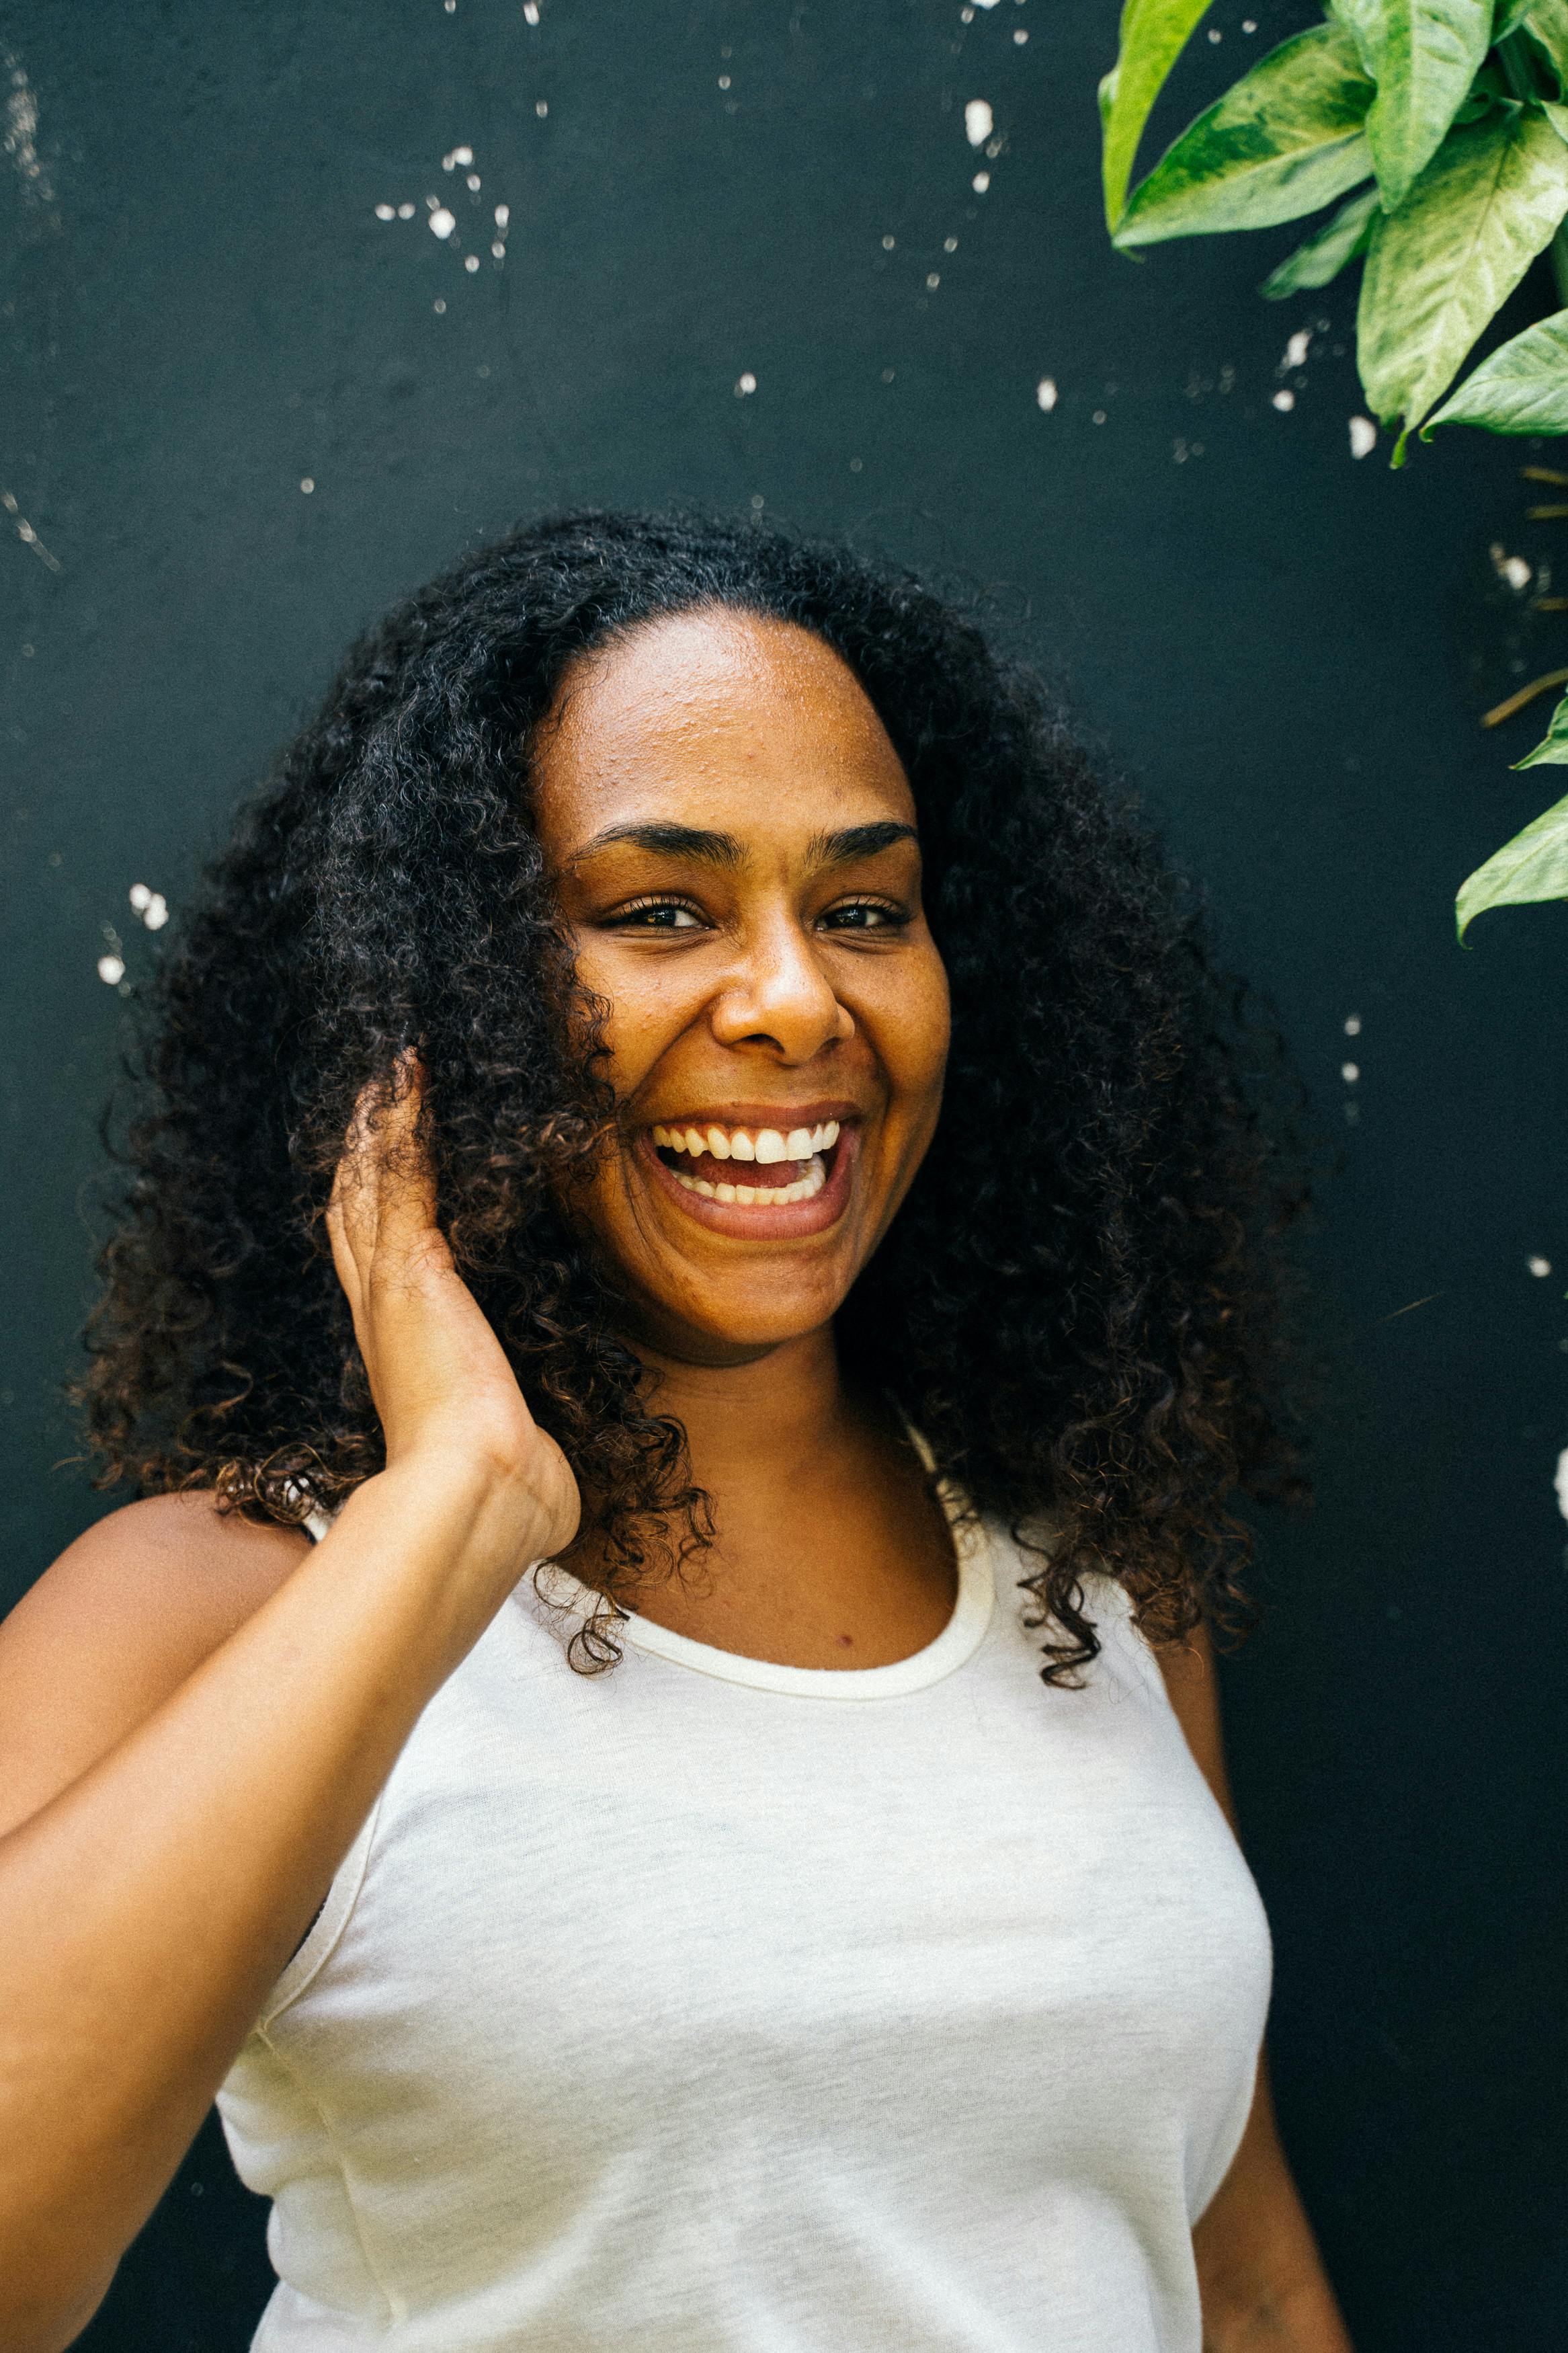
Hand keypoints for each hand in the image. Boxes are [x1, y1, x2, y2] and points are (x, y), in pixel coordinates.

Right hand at [325, 1056, 579, 1562]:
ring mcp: (391, 1285)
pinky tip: (403, 1071)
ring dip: (376, 1122)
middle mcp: (384, 1312)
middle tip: (368, 1097)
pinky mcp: (411, 1265)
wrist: (477, 1498)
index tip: (378, 1176)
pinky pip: (401, 1171)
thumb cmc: (504, 1495)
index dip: (373, 1217)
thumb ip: (530, 1451)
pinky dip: (399, 1118)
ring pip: (369, 1181)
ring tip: (383, 1069)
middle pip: (356, 1212)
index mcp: (403, 1354)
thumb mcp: (520, 1455)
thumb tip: (554, 1480)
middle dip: (360, 1155)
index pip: (377, 1267)